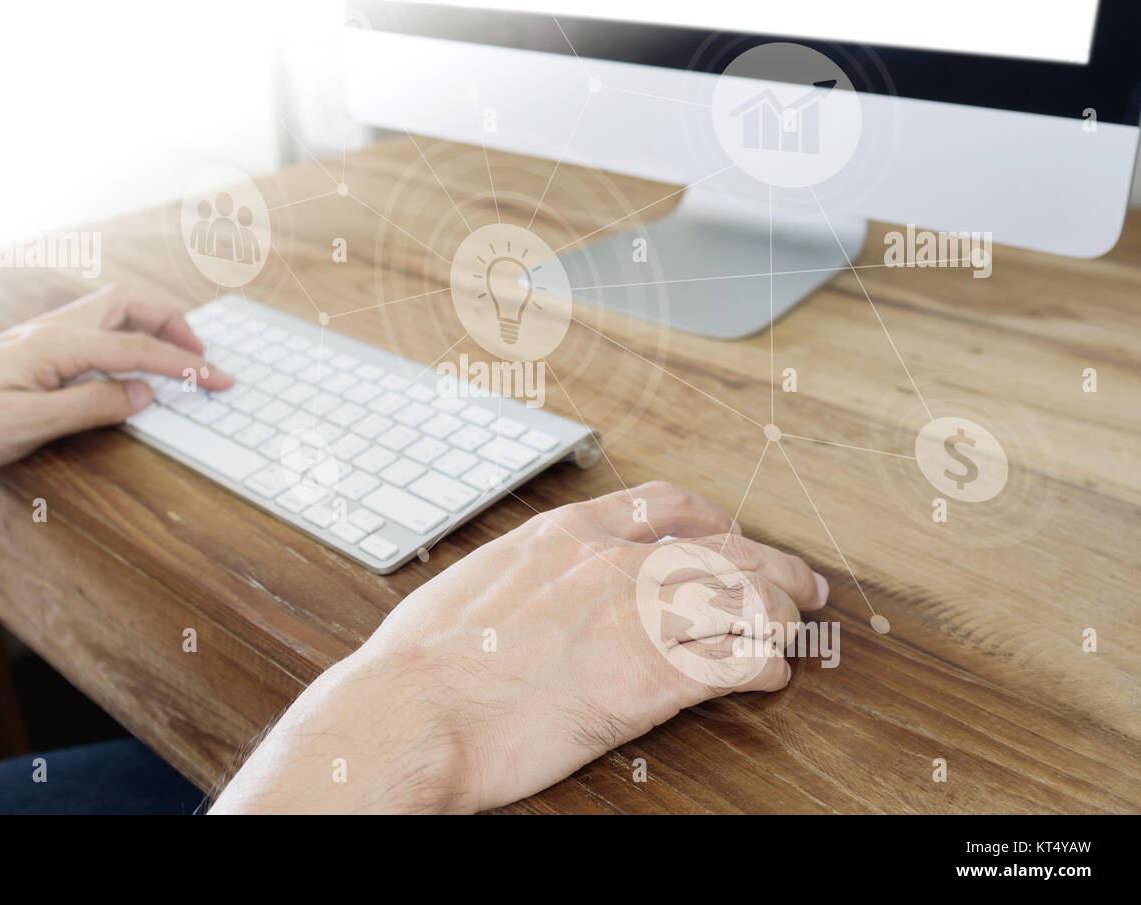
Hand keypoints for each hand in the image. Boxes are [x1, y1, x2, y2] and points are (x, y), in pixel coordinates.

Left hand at [0, 285, 231, 487]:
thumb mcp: (30, 426)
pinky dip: (123, 335)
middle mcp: (52, 330)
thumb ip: (92, 406)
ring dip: (147, 325)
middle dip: (173, 324)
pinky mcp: (30, 348)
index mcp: (59, 345)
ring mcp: (40, 335)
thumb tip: (142, 394)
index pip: (139, 350)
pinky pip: (91, 328)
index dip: (186, 365)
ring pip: (109, 311)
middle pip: (129, 306)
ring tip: (171, 355)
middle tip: (201, 355)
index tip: (221, 380)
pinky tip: (123, 363)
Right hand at [211, 481, 827, 813]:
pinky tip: (768, 679)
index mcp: (569, 534)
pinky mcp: (653, 675)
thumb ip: (524, 572)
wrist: (416, 709)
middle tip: (798, 582)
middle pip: (725, 547)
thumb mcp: (475, 583)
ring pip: (745, 597)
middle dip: (772, 564)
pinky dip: (764, 668)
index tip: (729, 533)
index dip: (714, 518)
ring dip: (780, 615)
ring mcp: (638, 613)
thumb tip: (532, 584)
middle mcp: (614, 561)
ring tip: (793, 633)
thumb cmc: (425, 659)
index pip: (667, 504)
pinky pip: (739, 661)